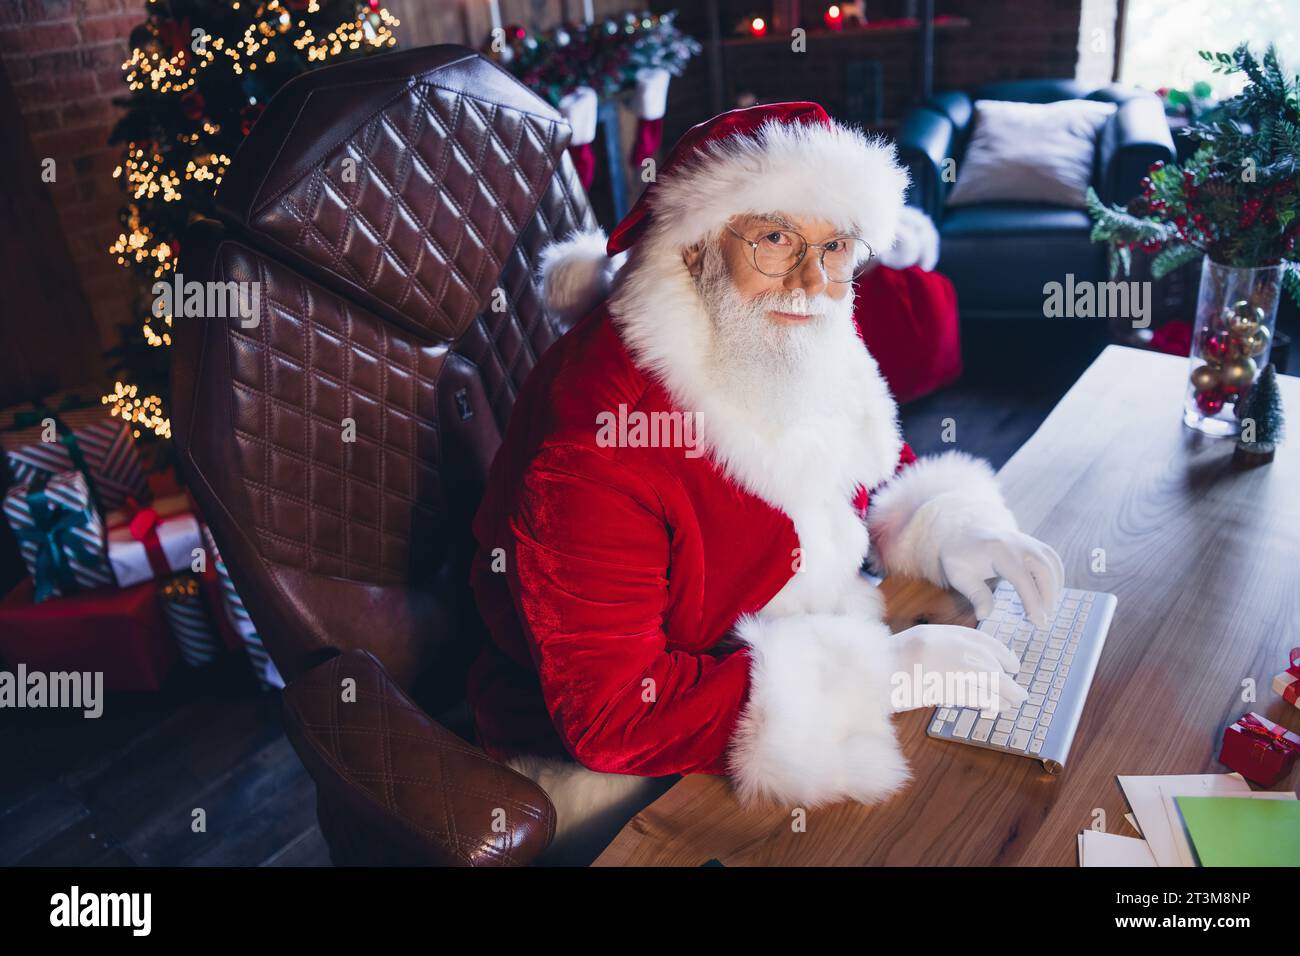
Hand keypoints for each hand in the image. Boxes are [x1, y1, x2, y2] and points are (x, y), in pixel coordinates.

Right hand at [890, 623, 1026, 716]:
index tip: (1012, 665)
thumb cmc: (885, 668)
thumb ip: (937, 651)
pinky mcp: (944, 687)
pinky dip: (989, 702)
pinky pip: (975, 695)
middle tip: (1018, 690)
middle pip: (987, 661)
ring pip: (987, 679)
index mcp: (936, 635)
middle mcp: (944, 645)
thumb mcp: (912, 650)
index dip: (1000, 654)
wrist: (866, 676)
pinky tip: (995, 709)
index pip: (979, 641)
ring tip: (1015, 701)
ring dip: (1004, 692)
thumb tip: (967, 666)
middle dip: (1006, 677)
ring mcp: (942, 664)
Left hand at [938, 527, 1063, 627]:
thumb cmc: (962, 558)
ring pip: (1052, 565)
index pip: (1022, 578)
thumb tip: (984, 615)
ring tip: (1045, 611)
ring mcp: (1029, 541)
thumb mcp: (960, 576)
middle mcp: (1018, 543)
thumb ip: (975, 594)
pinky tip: (1049, 596)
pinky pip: (1053, 561)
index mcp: (999, 551)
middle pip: (1044, 571)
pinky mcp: (1035, 544)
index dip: (1032, 601)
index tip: (1038, 621)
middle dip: (1047, 598)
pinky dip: (1056, 579)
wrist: (965, 533)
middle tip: (1041, 621)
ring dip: (1053, 590)